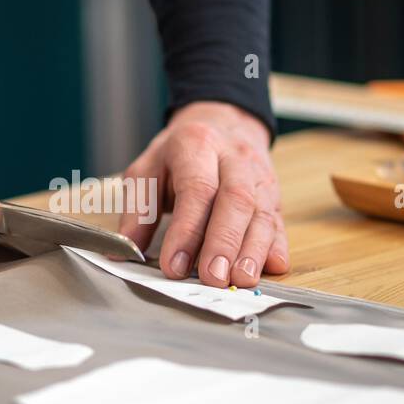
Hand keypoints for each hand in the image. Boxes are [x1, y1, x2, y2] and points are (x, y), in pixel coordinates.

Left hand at [118, 101, 288, 287]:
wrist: (223, 122)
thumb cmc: (180, 153)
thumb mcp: (147, 169)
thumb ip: (137, 210)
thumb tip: (124, 250)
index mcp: (196, 145)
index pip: (195, 189)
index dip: (186, 230)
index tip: (174, 265)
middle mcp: (233, 158)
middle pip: (236, 199)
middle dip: (225, 243)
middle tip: (213, 278)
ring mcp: (259, 175)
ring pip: (262, 212)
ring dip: (253, 250)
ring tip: (241, 280)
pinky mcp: (274, 194)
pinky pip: (279, 220)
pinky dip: (277, 245)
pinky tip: (273, 266)